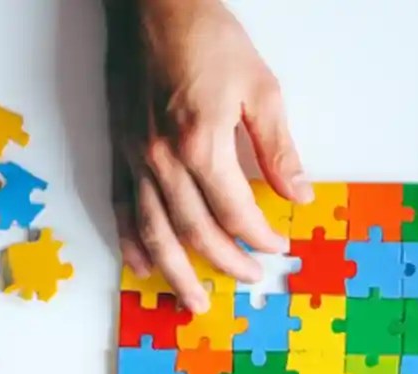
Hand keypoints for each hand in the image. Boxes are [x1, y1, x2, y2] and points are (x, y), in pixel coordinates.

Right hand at [106, 0, 311, 312]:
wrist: (152, 3)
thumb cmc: (205, 36)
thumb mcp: (261, 88)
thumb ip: (278, 148)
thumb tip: (299, 193)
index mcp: (201, 143)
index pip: (235, 211)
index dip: (260, 236)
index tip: (279, 246)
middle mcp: (162, 158)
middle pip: (195, 231)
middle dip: (225, 263)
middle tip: (249, 280)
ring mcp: (134, 156)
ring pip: (153, 232)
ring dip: (174, 273)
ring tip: (192, 300)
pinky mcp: (118, 149)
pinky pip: (121, 208)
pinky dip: (131, 242)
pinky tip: (141, 266)